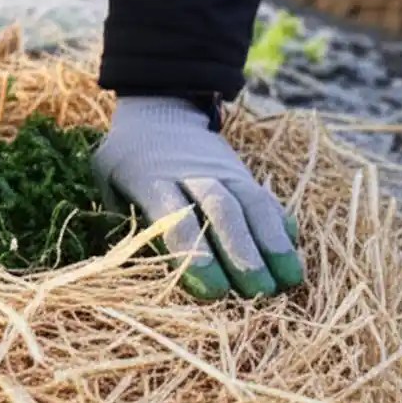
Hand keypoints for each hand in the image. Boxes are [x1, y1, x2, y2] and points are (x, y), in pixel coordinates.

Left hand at [92, 97, 303, 298]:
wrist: (160, 110)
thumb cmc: (127, 159)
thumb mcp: (107, 179)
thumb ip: (118, 218)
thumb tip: (132, 268)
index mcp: (151, 179)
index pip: (176, 219)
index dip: (195, 255)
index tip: (212, 290)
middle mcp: (193, 174)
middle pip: (222, 211)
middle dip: (242, 253)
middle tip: (258, 292)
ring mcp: (224, 171)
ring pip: (251, 203)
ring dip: (272, 242)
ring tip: (290, 279)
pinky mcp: (243, 173)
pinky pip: (266, 198)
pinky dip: (280, 225)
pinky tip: (293, 254)